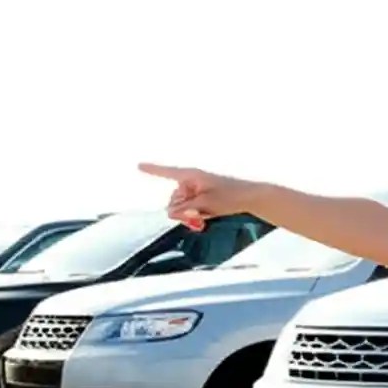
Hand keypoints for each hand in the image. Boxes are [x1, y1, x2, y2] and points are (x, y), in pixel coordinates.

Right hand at [138, 162, 253, 229]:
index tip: (138, 165)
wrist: (250, 197)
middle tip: (196, 219)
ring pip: (180, 207)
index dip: (152, 170)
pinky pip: (188, 209)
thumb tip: (170, 213)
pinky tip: (201, 222)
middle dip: (180, 211)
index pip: (167, 172)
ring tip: (203, 220)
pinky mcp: (200, 198)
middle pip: (173, 199)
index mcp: (191, 176)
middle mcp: (190, 181)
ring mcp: (195, 190)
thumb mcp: (206, 204)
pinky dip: (192, 216)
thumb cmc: (230, 195)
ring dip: (188, 216)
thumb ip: (185, 209)